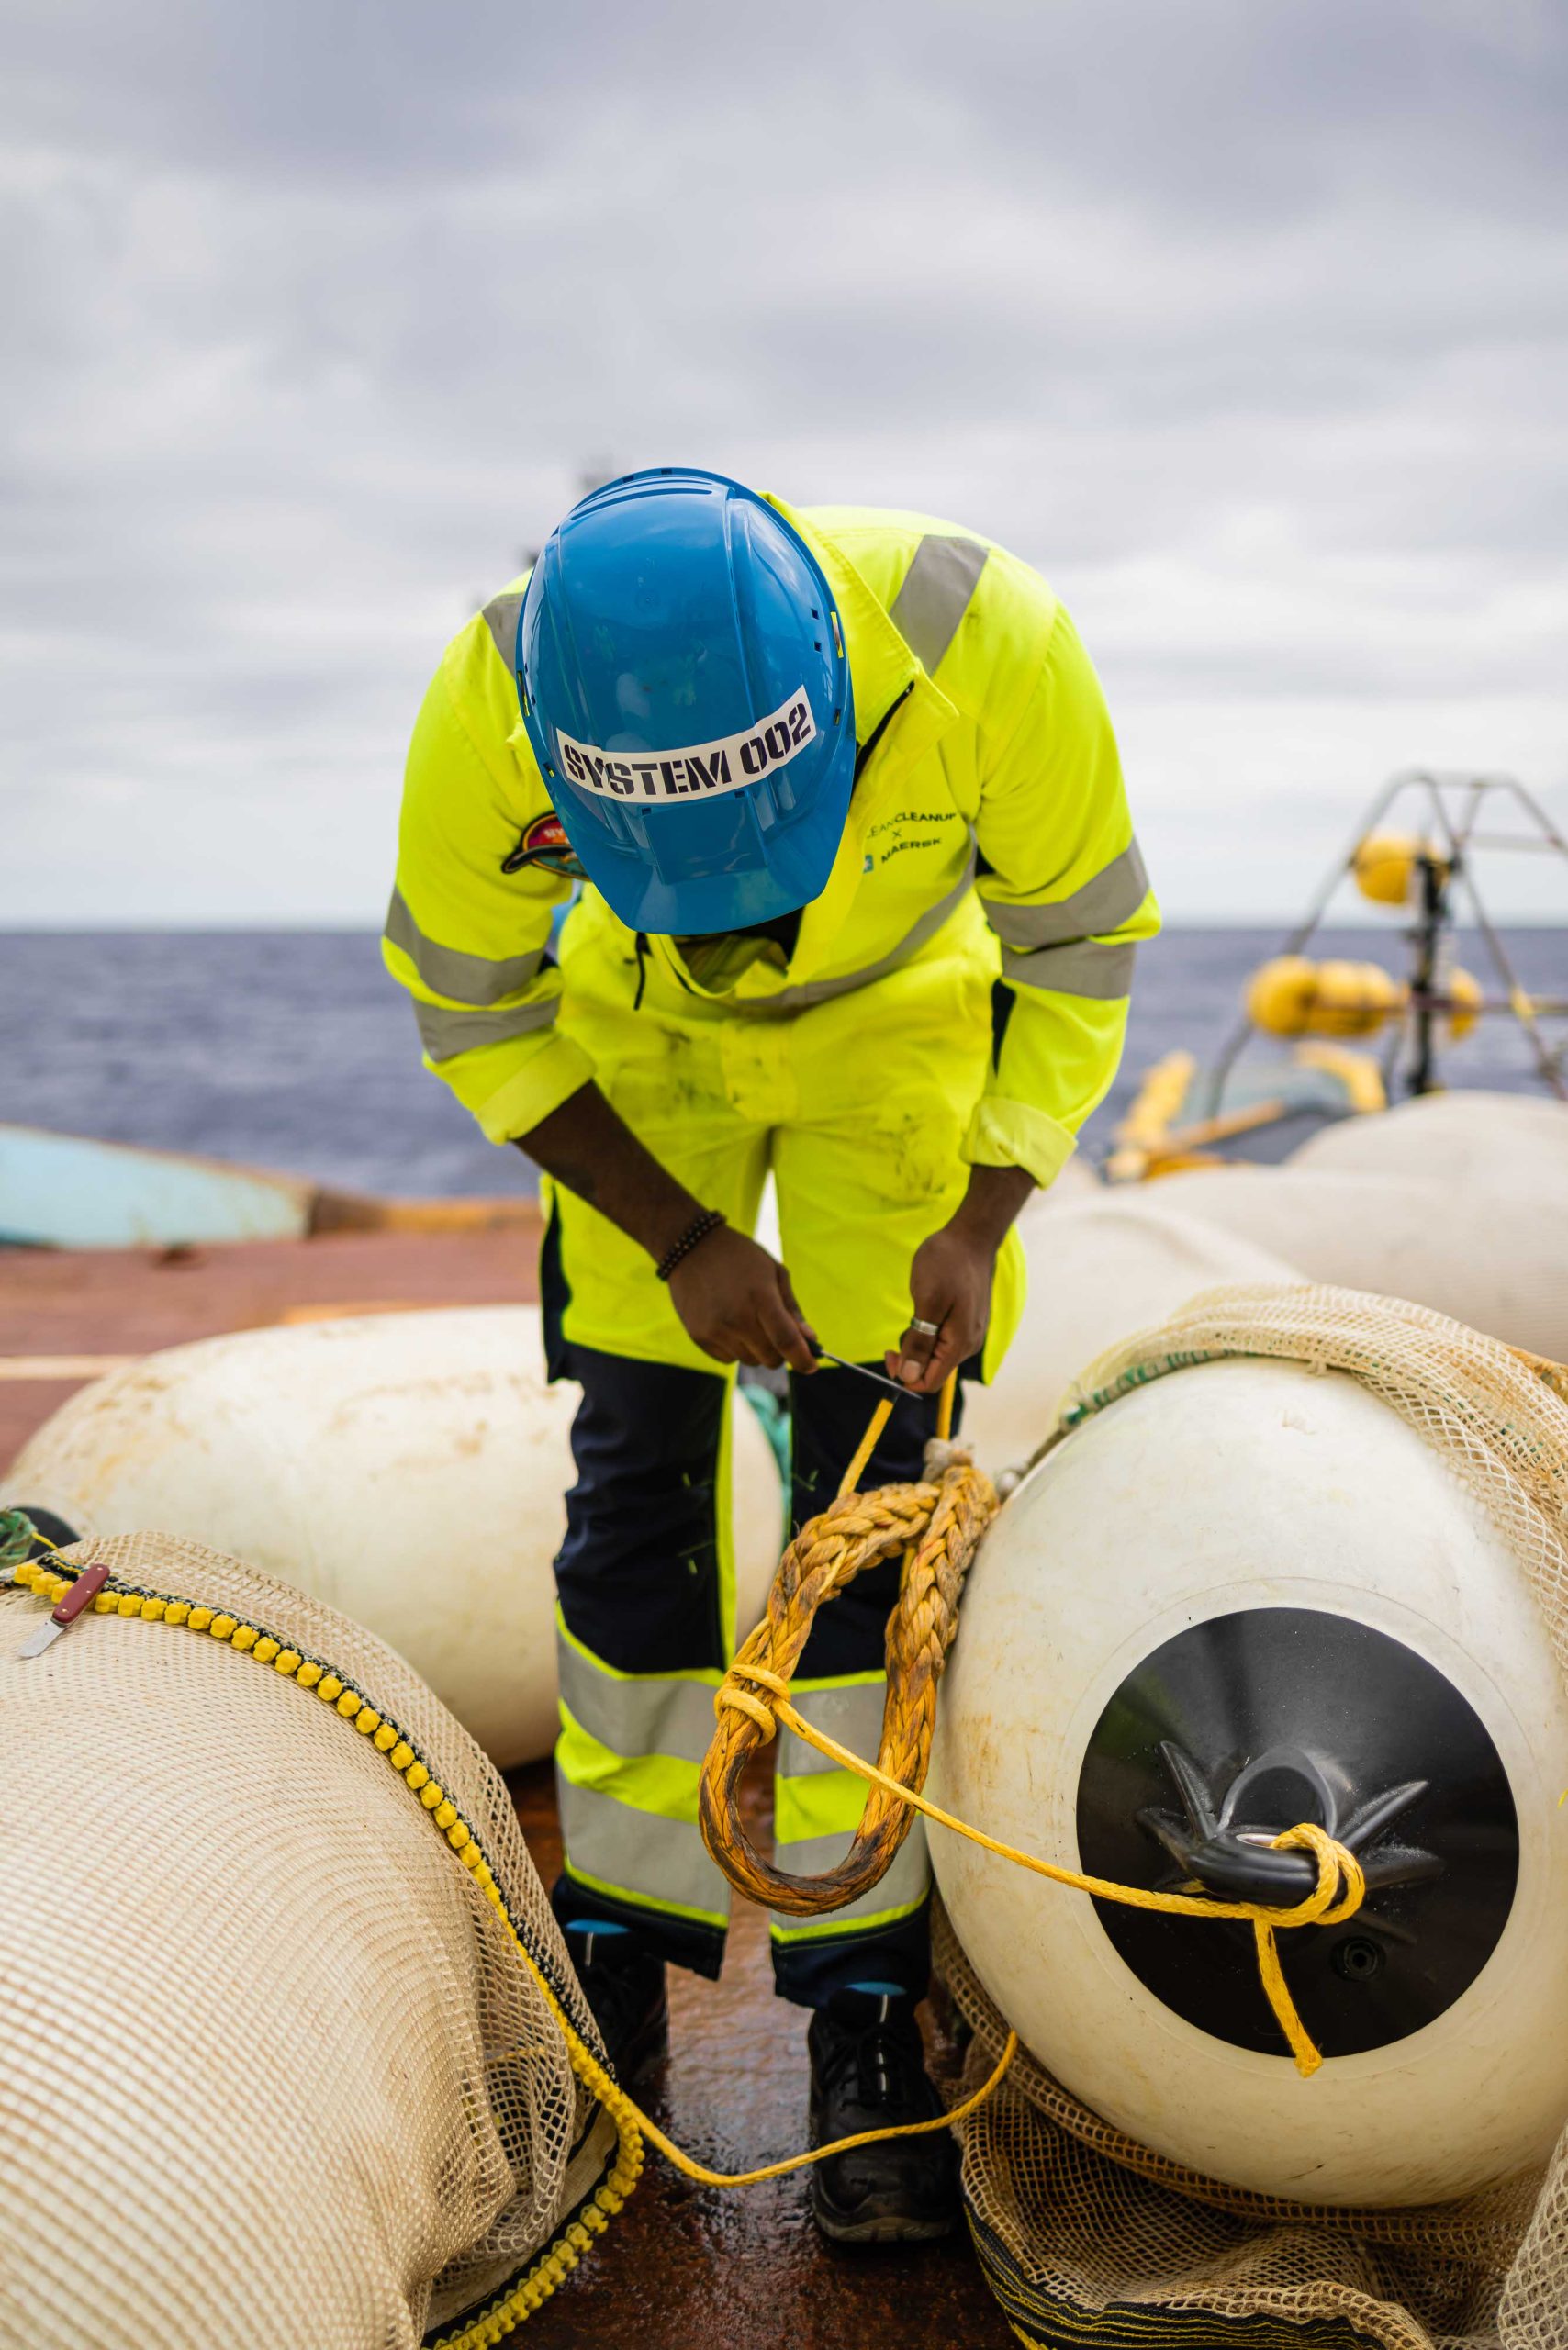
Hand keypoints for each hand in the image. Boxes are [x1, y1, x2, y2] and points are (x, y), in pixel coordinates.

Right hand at [668, 1228, 818, 1371]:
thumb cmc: (740, 1257)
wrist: (691, 1248)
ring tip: (749, 1322)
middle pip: (770, 1358)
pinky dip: (736, 1349)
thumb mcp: (774, 1272)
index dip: (803, 1359)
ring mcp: (715, 1330)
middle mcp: (737, 1318)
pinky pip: (728, 1358)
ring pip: (750, 1360)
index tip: (811, 1366)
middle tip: (779, 1337)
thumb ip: (792, 1309)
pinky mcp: (699, 1336)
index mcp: (761, 1298)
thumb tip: (810, 1340)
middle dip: (781, 1353)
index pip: (787, 1341)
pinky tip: (730, 1324)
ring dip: (757, 1350)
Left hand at [886, 1222, 997, 1394]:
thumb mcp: (928, 1302)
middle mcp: (968, 1344)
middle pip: (932, 1370)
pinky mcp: (967, 1322)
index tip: (888, 1352)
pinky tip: (927, 1308)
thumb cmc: (948, 1264)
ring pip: (936, 1354)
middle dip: (910, 1357)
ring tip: (917, 1311)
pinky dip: (928, 1331)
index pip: (929, 1382)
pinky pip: (943, 1339)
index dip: (905, 1376)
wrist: (971, 1238)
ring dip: (918, 1342)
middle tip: (901, 1327)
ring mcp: (970, 1332)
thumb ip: (919, 1342)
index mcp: (959, 1344)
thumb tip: (908, 1376)